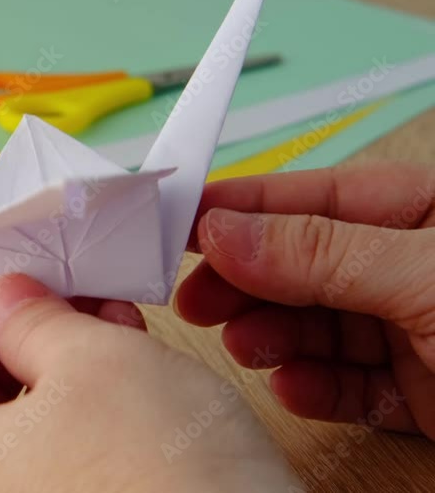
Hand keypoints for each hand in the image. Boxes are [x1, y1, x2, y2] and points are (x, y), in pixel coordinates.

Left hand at [0, 261, 297, 491]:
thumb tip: (7, 298)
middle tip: (43, 283)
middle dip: (6, 329)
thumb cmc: (167, 483)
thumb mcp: (95, 363)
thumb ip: (33, 319)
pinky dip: (71, 407)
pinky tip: (118, 369)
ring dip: (48, 361)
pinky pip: (47, 457)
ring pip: (10, 426)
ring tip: (98, 315)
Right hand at [177, 163, 434, 438]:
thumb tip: (227, 233)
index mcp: (423, 213)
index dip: (244, 209)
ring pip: (317, 329)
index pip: (315, 197)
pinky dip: (313, 389)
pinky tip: (292, 387)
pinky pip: (347, 387)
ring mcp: (416, 332)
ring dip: (272, 339)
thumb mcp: (425, 275)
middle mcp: (410, 267)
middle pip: (303, 267)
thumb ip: (323, 253)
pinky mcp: (419, 393)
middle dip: (246, 284)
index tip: (179, 223)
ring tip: (243, 345)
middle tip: (195, 299)